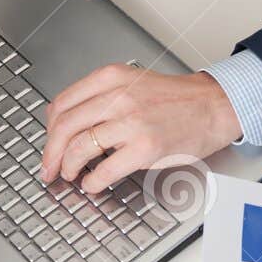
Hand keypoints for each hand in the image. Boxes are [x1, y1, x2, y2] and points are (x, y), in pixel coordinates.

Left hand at [39, 65, 240, 192]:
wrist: (214, 106)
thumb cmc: (177, 99)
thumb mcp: (133, 83)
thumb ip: (101, 97)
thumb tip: (67, 124)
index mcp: (112, 78)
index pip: (62, 104)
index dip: (48, 130)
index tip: (49, 144)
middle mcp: (118, 96)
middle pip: (63, 126)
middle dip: (50, 153)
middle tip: (49, 167)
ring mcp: (132, 122)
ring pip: (79, 147)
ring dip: (68, 167)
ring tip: (71, 174)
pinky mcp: (145, 147)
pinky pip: (104, 169)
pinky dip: (92, 181)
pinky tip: (93, 183)